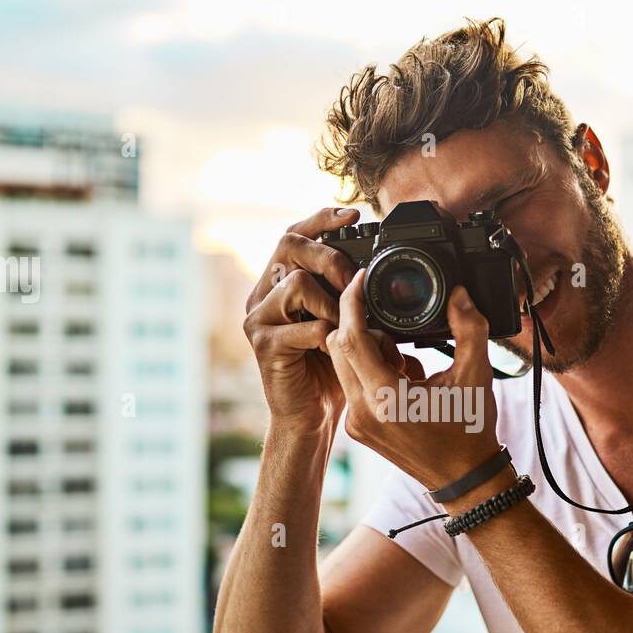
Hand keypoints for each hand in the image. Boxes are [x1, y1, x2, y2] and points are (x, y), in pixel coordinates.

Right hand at [243, 206, 419, 432]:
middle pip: (287, 244)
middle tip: (353, 279)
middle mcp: (263, 294)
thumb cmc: (330, 371)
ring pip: (295, 283)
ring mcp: (258, 318)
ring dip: (330, 302)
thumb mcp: (345, 323)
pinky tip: (333, 348)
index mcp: (281, 282)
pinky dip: (325, 335)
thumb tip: (374, 270)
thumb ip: (350, 296)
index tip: (353, 215)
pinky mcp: (263, 344)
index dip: (321, 219)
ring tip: (344, 325)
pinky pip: (299, 326)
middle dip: (327, 255)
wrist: (312, 416)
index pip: (295, 234)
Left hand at [320, 268, 500, 489]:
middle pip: (339, 347)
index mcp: (387, 399)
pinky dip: (371, 370)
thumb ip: (470, 328)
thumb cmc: (471, 433)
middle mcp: (364, 412)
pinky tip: (403, 380)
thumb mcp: (476, 375)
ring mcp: (357, 423)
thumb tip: (459, 293)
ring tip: (406, 363)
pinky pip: (352, 383)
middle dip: (363, 327)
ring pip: (343, 364)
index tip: (362, 280)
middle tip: (397, 331)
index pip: (351, 338)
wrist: (465, 479)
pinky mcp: (358, 428)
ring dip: (368, 350)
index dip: (352, 303)